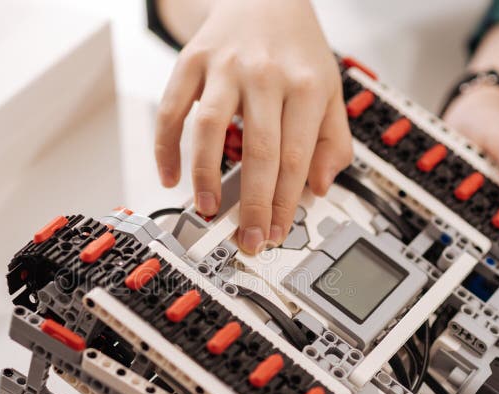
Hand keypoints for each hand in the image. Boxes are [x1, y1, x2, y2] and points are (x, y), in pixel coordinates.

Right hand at [154, 0, 352, 252]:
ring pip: (209, 127)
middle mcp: (265, 74)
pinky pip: (172, 109)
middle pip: (259, 150)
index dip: (284, 203)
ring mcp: (224, 67)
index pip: (295, 158)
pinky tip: (170, 175)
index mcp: (305, 85)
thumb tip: (318, 186)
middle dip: (253, 203)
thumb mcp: (329, 90)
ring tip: (207, 208)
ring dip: (205, 174)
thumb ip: (332, 140)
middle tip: (248, 238)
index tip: (276, 232)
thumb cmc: (296, 50)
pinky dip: (166, 145)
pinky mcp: (192, 61)